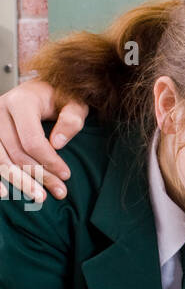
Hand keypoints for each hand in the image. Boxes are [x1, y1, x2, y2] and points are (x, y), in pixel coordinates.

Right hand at [0, 79, 88, 202]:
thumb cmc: (60, 98)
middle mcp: (1, 110)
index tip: (66, 175)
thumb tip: (57, 144)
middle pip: (16, 153)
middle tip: (59, 192)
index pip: (32, 140)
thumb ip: (71, 119)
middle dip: (39, 176)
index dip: (49, 161)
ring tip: (40, 197)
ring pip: (2, 160)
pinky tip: (4, 193)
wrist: (42, 91)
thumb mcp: (74, 103)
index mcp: (21, 101)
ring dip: (21, 182)